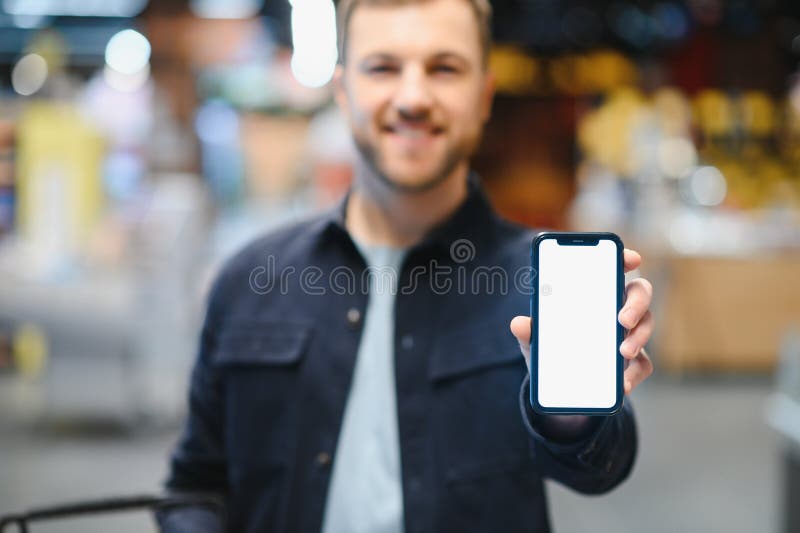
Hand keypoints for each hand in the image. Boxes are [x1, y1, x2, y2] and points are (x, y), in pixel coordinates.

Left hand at [510, 248, 654, 394]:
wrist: (558, 384)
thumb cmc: (551, 349)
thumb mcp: (535, 341)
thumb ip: (528, 331)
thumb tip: (518, 324)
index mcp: (594, 294)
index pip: (614, 268)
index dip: (625, 259)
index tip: (631, 260)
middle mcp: (616, 309)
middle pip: (639, 294)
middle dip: (636, 303)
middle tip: (622, 319)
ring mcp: (627, 334)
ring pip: (645, 326)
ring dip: (638, 337)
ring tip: (623, 352)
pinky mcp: (632, 362)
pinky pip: (642, 365)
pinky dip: (634, 374)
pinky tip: (621, 384)